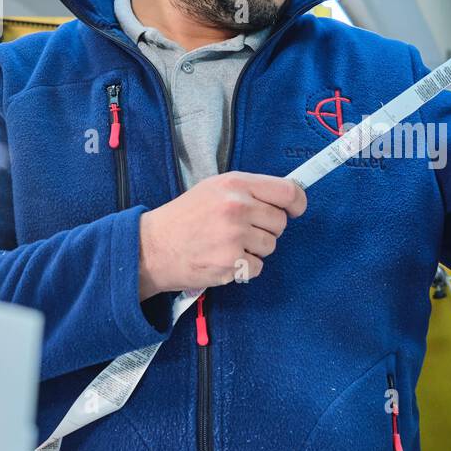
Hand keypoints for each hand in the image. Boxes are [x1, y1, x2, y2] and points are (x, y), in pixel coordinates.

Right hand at [137, 172, 306, 299]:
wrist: (152, 247)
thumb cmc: (185, 217)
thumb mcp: (214, 188)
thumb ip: (248, 190)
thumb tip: (286, 197)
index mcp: (235, 183)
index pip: (286, 191)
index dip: (297, 202)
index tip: (295, 210)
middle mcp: (237, 207)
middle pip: (280, 222)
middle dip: (267, 229)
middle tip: (243, 230)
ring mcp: (234, 236)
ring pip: (270, 246)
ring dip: (255, 249)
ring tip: (227, 243)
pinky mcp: (230, 262)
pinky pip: (257, 267)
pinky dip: (244, 267)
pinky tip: (223, 258)